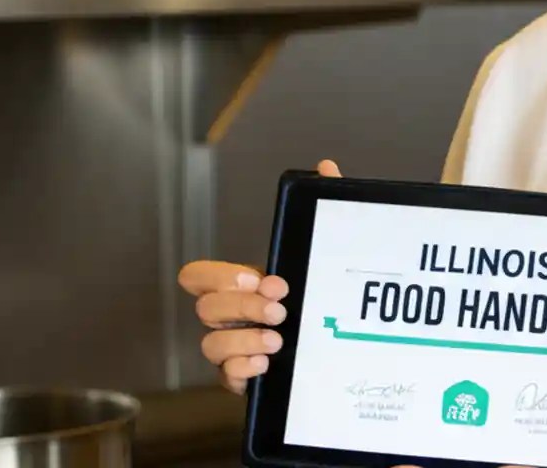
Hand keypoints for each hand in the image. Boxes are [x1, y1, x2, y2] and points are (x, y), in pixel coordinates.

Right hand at [177, 159, 342, 393]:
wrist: (347, 345)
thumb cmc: (325, 295)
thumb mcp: (328, 251)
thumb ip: (326, 207)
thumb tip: (326, 167)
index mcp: (244, 285)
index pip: (199, 275)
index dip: (219, 276)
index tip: (261, 277)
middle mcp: (232, 317)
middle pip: (206, 308)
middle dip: (241, 306)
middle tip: (281, 309)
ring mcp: (235, 349)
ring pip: (210, 345)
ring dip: (242, 340)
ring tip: (278, 341)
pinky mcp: (246, 379)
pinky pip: (225, 378)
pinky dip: (241, 370)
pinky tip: (266, 366)